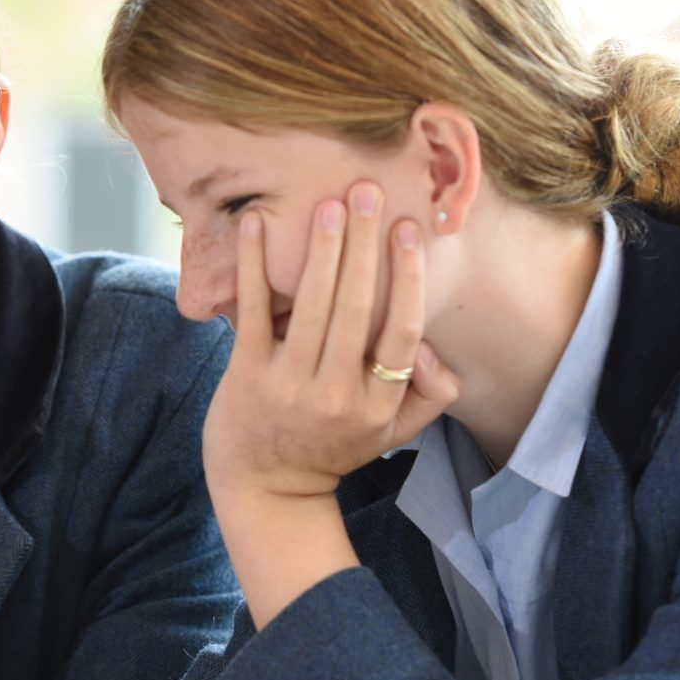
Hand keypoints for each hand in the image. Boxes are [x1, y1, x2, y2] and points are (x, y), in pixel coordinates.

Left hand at [202, 182, 463, 509]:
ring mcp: (289, 385)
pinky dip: (253, 265)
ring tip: (330, 204)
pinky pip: (254, 312)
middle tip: (369, 190)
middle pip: (358, 309)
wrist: (268, 489)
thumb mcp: (396, 433)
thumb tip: (433, 345)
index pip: (403, 332)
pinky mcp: (246, 376)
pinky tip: (253, 223)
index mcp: (378, 404)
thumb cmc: (336, 446)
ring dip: (323, 249)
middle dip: (365, 245)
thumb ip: (433, 395)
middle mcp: (336, 395)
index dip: (408, 278)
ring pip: (313, 307)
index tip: (409, 229)